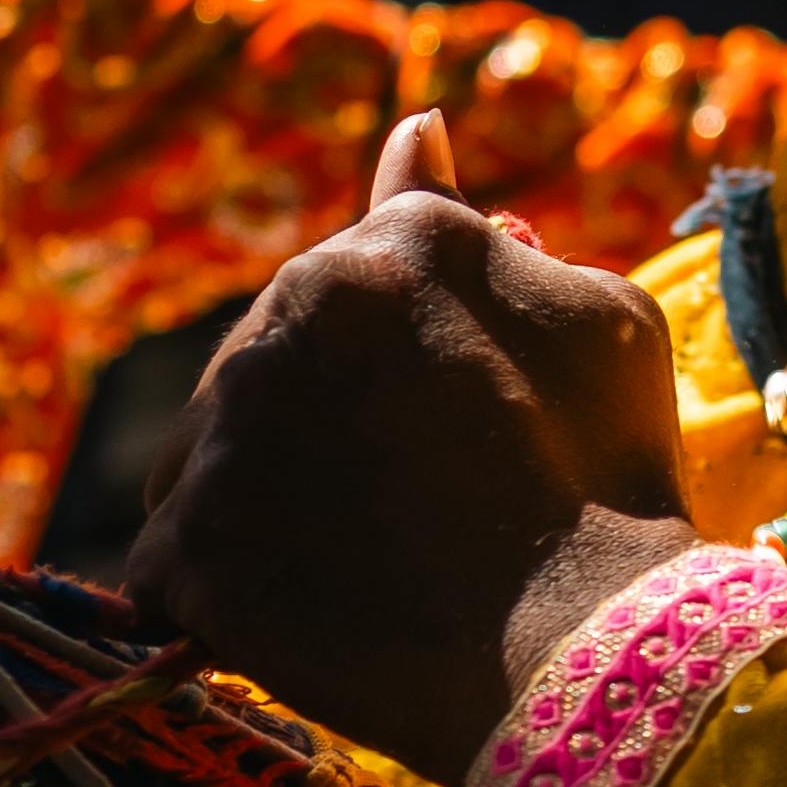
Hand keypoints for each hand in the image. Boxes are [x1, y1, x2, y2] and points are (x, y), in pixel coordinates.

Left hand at [123, 111, 696, 772]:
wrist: (589, 653)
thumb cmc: (616, 483)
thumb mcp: (600, 316)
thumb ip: (488, 228)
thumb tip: (415, 133)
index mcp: (390, 245)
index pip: (353, 290)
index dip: (396, 376)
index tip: (439, 432)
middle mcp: (290, 307)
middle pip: (274, 367)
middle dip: (326, 430)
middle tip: (418, 514)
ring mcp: (225, 427)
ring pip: (210, 455)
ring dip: (263, 502)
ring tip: (361, 570)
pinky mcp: (184, 544)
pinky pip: (170, 563)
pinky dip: (220, 596)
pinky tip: (301, 622)